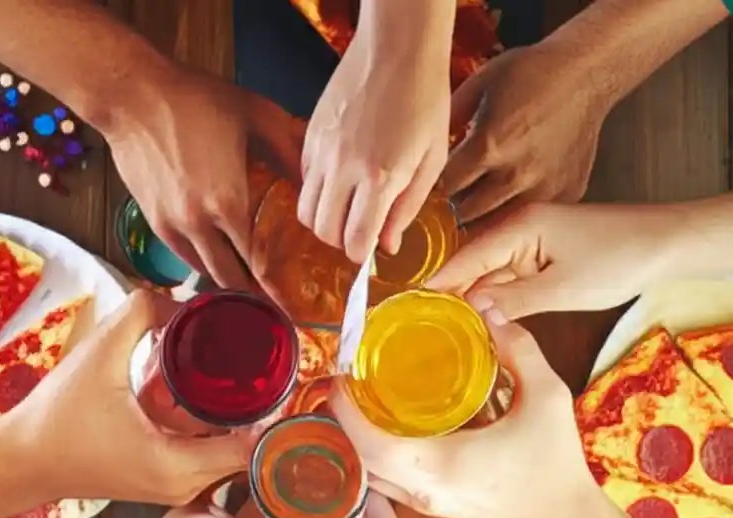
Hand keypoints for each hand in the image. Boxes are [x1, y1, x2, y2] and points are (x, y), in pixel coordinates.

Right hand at [0, 290, 253, 505]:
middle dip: (266, 414)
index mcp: (177, 465)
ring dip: (245, 424)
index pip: (254, 448)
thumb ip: (141, 313)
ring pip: (230, 458)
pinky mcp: (162, 482)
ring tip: (256, 379)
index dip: (276, 412)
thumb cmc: (57, 417)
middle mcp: (184, 486)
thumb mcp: (100, 354)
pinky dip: (220, 432)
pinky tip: (219, 399)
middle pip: (250, 454)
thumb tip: (180, 294)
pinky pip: (209, 459)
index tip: (286, 374)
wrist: (20, 461)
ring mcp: (174, 489)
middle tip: (278, 369)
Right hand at [105, 64, 303, 287]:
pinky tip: (215, 261)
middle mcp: (198, 225)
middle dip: (251, 296)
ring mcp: (171, 226)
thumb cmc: (195, 101)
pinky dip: (200, 263)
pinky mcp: (151, 221)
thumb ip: (289, 149)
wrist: (132, 96)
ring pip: (203, 271)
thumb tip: (314, 179)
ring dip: (224, 281)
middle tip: (270, 307)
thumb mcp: (255, 116)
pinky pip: (182, 255)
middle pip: (229, 277)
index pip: (256, 261)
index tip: (289, 303)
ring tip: (245, 288)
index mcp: (228, 204)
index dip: (274, 287)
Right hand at [298, 3, 451, 262]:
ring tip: (345, 211)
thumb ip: (408, 207)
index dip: (360, 255)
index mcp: (380, 177)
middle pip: (323, 231)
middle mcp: (343, 168)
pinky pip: (302, 179)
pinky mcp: (309, 133)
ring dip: (323, 219)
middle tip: (358, 233)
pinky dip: (316, 190)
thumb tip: (387, 245)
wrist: (398, 48)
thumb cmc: (425, 99)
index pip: (354, 240)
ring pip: (305, 209)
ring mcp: (321, 150)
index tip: (368, 254)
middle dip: (340, 241)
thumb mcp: (431, 160)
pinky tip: (338, 180)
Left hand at [330, 318, 598, 517]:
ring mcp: (423, 504)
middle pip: (356, 456)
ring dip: (354, 436)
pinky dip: (372, 453)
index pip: (367, 439)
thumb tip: (484, 307)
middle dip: (342, 416)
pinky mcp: (431, 507)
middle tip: (346, 375)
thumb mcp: (547, 395)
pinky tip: (383, 423)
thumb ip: (517, 347)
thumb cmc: (556, 462)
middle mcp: (420, 489)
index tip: (342, 369)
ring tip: (358, 395)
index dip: (343, 405)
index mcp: (438, 465)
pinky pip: (384, 480)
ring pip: (367, 473)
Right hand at [426, 202, 678, 319]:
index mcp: (517, 227)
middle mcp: (518, 229)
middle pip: (471, 266)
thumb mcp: (561, 289)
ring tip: (440, 331)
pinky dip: (496, 297)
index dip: (434, 284)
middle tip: (417, 330)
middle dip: (448, 295)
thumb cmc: (619, 260)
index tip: (403, 308)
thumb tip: (468, 310)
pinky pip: (510, 277)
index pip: (462, 259)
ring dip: (472, 299)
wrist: (667, 245)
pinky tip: (483, 321)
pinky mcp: (546, 254)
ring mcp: (532, 242)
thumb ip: (511, 300)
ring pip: (490, 274)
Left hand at [442, 43, 612, 222]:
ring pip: (500, 222)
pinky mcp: (568, 193)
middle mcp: (517, 174)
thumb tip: (426, 142)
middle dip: (459, 201)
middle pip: (468, 212)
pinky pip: (534, 215)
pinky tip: (519, 188)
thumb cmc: (533, 72)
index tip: (444, 177)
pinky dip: (522, 208)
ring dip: (488, 211)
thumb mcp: (480, 83)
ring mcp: (546, 188)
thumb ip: (449, 116)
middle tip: (463, 188)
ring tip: (487, 192)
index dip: (441, 182)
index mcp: (490, 147)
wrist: (585, 73)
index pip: (447, 186)